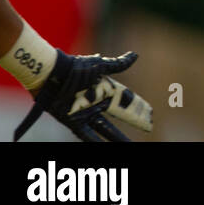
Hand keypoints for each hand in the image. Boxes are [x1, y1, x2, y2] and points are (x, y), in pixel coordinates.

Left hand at [16, 50, 153, 141]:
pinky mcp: (74, 121)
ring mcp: (87, 113)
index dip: (139, 107)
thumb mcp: (100, 66)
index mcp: (107, 89)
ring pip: (107, 128)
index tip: (150, 114)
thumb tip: (135, 56)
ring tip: (129, 145)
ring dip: (118, 137)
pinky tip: (104, 148)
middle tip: (148, 127)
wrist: (53, 74)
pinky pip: (86, 134)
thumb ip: (118, 65)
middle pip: (121, 115)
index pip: (128, 100)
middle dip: (135, 121)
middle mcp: (99, 102)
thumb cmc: (76, 67)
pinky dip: (95, 142)